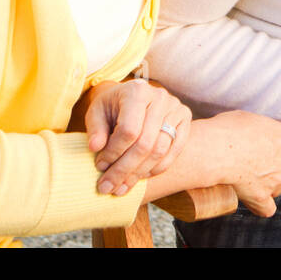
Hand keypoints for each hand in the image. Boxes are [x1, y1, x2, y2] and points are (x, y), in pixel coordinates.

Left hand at [83, 79, 192, 196]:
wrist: (134, 96)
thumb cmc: (112, 106)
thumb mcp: (97, 112)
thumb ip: (95, 129)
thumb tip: (95, 148)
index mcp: (137, 91)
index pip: (129, 130)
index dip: (113, 152)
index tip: (100, 166)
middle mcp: (160, 97)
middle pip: (145, 143)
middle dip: (124, 169)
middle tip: (108, 187)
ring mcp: (176, 108)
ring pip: (160, 150)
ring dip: (139, 173)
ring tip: (121, 187)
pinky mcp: (185, 120)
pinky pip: (174, 151)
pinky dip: (157, 168)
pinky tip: (140, 177)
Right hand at [148, 111, 280, 216]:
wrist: (215, 149)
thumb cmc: (226, 129)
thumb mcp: (246, 118)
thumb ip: (257, 128)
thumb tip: (250, 132)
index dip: (277, 151)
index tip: (265, 153)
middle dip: (270, 169)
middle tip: (249, 166)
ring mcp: (275, 179)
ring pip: (276, 188)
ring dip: (265, 187)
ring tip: (244, 182)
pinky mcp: (262, 196)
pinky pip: (267, 208)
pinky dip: (260, 207)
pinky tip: (253, 203)